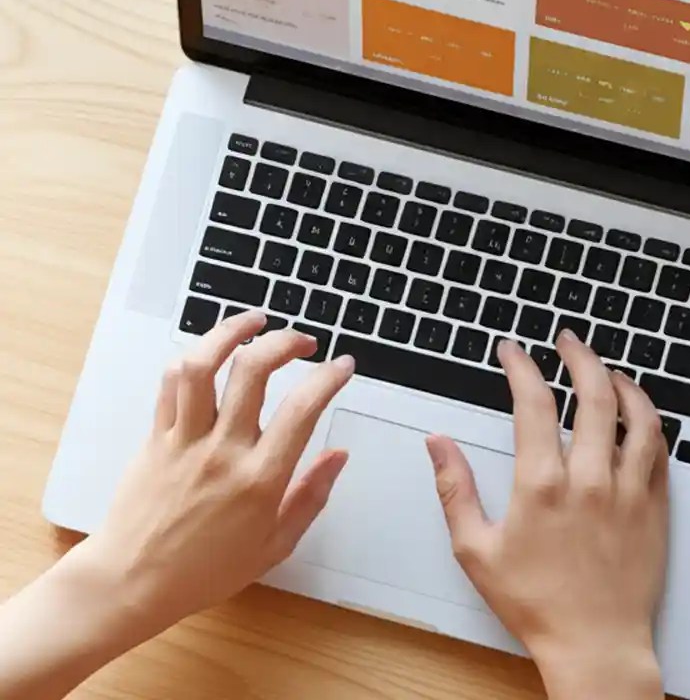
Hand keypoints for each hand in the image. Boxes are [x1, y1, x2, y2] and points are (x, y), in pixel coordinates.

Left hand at [82, 311, 354, 631]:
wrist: (132, 582)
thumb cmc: (206, 571)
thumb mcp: (276, 544)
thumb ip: (311, 495)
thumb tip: (339, 456)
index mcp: (259, 479)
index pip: (303, 410)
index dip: (329, 378)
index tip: (342, 366)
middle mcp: (222, 451)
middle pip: (252, 371)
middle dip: (284, 342)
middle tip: (303, 340)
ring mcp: (183, 441)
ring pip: (203, 365)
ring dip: (229, 331)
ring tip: (253, 320)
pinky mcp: (154, 439)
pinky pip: (170, 384)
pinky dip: (193, 358)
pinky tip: (211, 353)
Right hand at [428, 331, 668, 699]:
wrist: (595, 644)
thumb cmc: (536, 605)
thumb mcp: (476, 550)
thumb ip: (455, 489)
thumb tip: (439, 444)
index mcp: (542, 486)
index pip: (533, 403)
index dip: (521, 367)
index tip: (513, 352)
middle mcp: (591, 480)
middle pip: (593, 394)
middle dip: (578, 356)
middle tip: (567, 341)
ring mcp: (628, 491)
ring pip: (636, 415)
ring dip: (622, 381)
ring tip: (607, 368)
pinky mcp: (655, 506)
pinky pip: (659, 449)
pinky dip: (649, 420)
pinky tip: (637, 413)